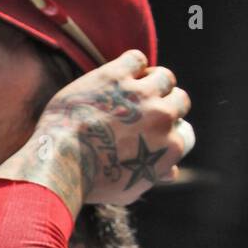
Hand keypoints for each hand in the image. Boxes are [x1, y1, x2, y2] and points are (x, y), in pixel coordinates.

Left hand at [37, 49, 193, 206]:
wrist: (62, 161)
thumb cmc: (94, 181)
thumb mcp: (130, 188)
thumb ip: (155, 175)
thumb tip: (172, 171)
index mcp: (171, 146)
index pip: (184, 131)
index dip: (168, 131)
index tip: (152, 132)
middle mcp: (163, 117)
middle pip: (180, 100)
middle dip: (165, 104)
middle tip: (143, 109)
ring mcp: (141, 94)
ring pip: (164, 77)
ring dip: (152, 82)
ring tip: (132, 90)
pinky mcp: (117, 76)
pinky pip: (136, 59)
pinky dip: (130, 66)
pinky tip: (115, 77)